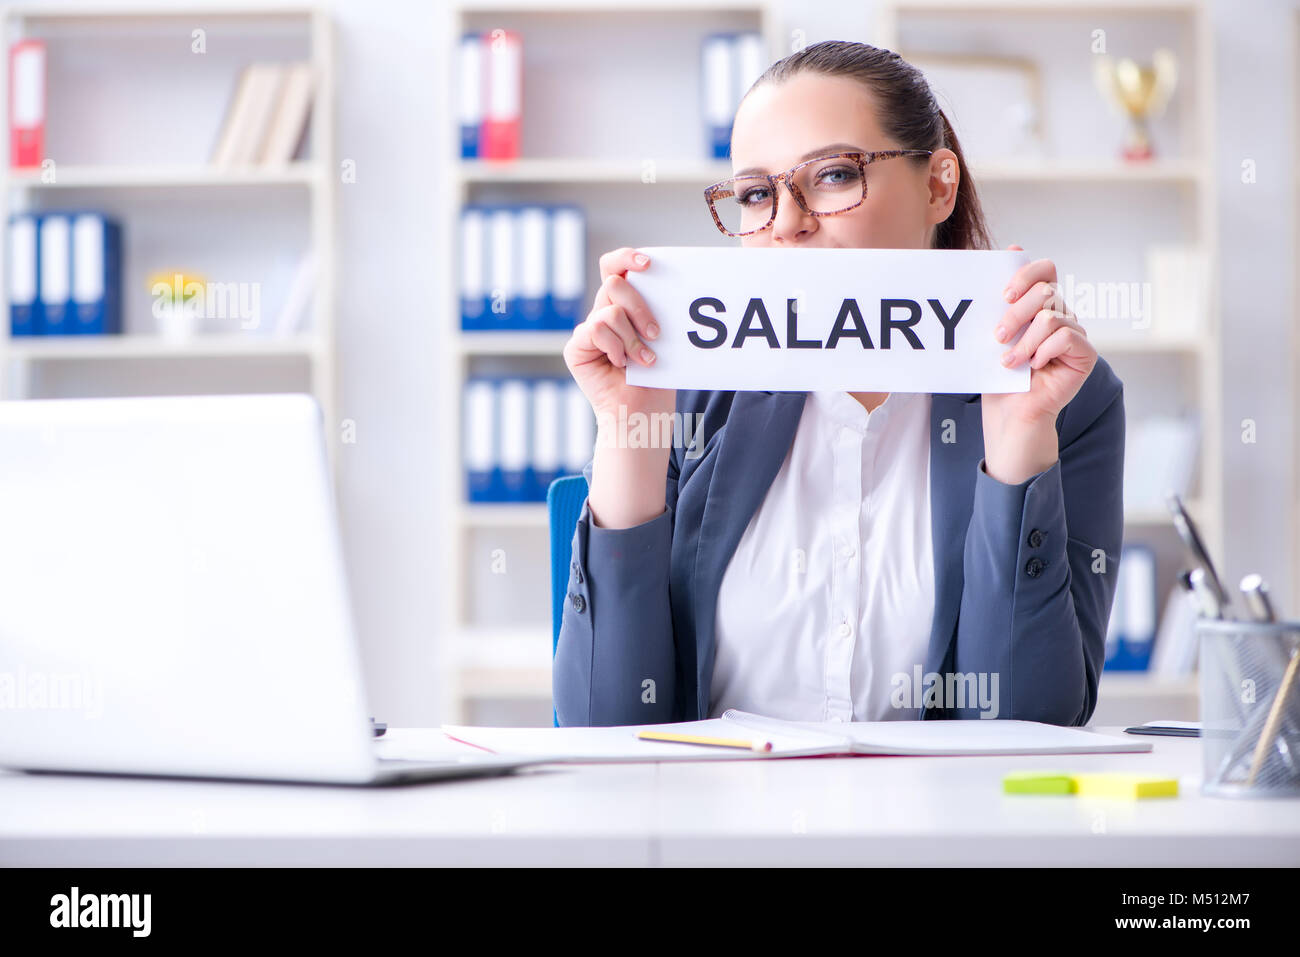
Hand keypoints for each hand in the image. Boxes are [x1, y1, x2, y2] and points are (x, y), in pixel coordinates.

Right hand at [563, 247, 676, 424]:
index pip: (615, 267)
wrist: (643, 412)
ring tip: (643, 359)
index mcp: (623, 305)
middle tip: (656, 334)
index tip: (649, 263)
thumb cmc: (658, 377)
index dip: (626, 257)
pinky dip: (615, 347)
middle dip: (640, 307)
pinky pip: (596, 329)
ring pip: (610, 311)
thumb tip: (666, 283)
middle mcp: (603, 313)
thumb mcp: (661, 335)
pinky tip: (621, 364)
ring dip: (632, 337)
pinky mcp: (576, 347)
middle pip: (615, 283)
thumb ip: (654, 309)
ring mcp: (588, 330)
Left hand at [980, 244, 1097, 484]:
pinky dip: (1044, 352)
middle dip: (1015, 315)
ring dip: (1024, 342)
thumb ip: (1002, 297)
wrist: (1008, 413)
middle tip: (998, 337)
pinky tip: (1034, 367)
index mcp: (1039, 305)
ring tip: (1010, 362)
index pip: (1045, 269)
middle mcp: (1060, 315)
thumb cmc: (998, 375)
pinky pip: (1066, 337)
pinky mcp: (1085, 354)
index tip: (1003, 295)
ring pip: (1051, 317)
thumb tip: (1012, 247)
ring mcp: (1074, 333)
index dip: (1026, 274)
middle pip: (1045, 291)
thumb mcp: (993, 332)